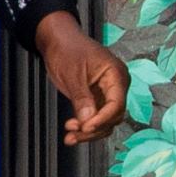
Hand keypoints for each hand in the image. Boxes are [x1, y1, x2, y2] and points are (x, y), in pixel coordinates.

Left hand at [35, 14, 132, 146]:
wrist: (58, 41)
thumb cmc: (68, 49)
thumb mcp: (73, 74)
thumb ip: (81, 98)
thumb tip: (88, 121)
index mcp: (116, 74)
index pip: (117, 103)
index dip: (102, 118)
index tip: (86, 128)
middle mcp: (116, 85)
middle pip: (113, 115)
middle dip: (94, 127)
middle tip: (74, 132)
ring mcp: (107, 93)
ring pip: (106, 120)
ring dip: (89, 131)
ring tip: (70, 136)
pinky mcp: (97, 98)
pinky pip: (96, 117)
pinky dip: (85, 126)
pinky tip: (72, 131)